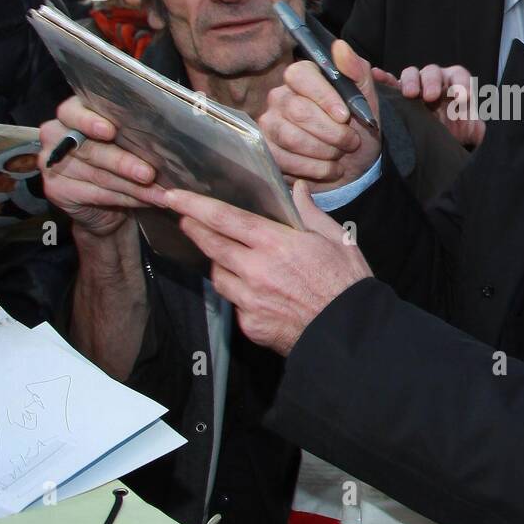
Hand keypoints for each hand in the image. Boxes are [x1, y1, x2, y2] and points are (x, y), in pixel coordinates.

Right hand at [38, 96, 166, 237]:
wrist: (104, 203)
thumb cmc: (118, 160)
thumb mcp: (123, 141)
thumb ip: (130, 134)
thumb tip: (162, 140)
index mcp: (71, 114)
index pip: (72, 111)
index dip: (89, 121)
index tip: (110, 131)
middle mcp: (55, 135)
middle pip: (90, 149)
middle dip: (123, 162)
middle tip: (149, 173)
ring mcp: (52, 163)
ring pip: (98, 175)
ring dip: (133, 186)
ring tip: (159, 192)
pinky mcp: (56, 189)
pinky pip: (97, 194)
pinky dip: (127, 198)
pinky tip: (148, 200)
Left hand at [166, 180, 370, 355]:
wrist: (348, 335)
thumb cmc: (347, 285)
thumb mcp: (338, 239)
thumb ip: (310, 212)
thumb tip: (298, 189)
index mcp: (277, 244)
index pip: (225, 219)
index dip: (195, 206)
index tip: (176, 196)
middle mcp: (256, 271)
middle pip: (211, 245)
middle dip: (192, 228)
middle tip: (183, 217)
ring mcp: (250, 300)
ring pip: (217, 275)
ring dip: (217, 262)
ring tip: (224, 254)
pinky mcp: (250, 324)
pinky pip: (234, 302)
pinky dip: (238, 293)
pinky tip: (252, 290)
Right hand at [258, 40, 381, 189]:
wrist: (355, 165)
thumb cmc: (358, 127)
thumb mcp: (367, 98)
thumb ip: (357, 71)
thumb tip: (341, 47)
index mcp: (304, 77)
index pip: (300, 75)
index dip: (324, 97)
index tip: (345, 116)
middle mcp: (280, 96)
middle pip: (299, 111)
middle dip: (333, 133)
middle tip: (351, 141)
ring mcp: (270, 123)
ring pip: (291, 138)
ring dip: (325, 152)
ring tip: (339, 154)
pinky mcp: (268, 150)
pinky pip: (284, 160)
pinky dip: (315, 169)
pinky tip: (328, 168)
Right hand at [371, 63, 484, 147]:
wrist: (439, 144)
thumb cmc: (457, 133)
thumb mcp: (472, 132)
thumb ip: (479, 128)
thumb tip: (483, 130)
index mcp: (455, 84)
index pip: (459, 76)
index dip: (462, 84)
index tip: (463, 98)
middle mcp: (435, 82)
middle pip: (433, 72)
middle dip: (433, 82)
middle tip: (432, 96)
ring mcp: (415, 86)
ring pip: (411, 75)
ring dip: (411, 81)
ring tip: (411, 94)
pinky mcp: (397, 95)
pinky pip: (389, 84)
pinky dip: (384, 79)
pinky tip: (377, 75)